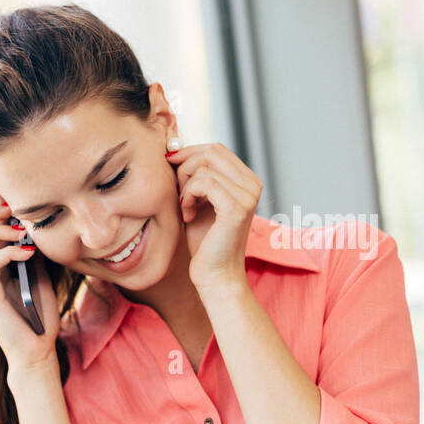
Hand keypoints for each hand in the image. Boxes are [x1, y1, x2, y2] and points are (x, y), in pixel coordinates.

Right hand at [0, 190, 60, 372]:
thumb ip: (30, 252)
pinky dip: (9, 252)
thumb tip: (34, 225)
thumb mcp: (38, 274)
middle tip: (15, 210)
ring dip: (0, 231)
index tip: (12, 198)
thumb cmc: (38, 315)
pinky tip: (29, 252)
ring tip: (23, 231)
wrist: (36, 350)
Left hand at [167, 143, 261, 292]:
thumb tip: (174, 150)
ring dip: (185, 186)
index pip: (215, 149)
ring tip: (185, 208)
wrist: (214, 275)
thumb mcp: (198, 201)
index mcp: (247, 180)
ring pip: (204, 166)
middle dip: (185, 167)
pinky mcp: (237, 208)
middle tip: (178, 193)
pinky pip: (204, 183)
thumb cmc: (204, 241)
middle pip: (211, 151)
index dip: (188, 153)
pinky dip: (188, 196)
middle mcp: (253, 184)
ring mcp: (248, 195)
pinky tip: (187, 215)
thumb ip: (195, 177)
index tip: (170, 169)